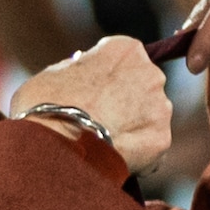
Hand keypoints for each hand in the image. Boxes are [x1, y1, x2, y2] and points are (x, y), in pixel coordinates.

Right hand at [14, 34, 178, 182]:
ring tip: (103, 143)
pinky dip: (136, 155)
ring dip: (132, 129)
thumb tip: (84, 71)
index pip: (125, 59)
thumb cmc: (46, 106)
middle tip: (99, 120)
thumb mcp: (56, 73)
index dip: (107, 77)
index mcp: (126, 49)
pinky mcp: (162, 140)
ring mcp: (160, 108)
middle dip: (126, 103)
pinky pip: (150, 148)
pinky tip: (113, 159)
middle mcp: (151, 73)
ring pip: (149, 119)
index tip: (93, 92)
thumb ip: (80, 69)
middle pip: (143, 88)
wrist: (57, 147)